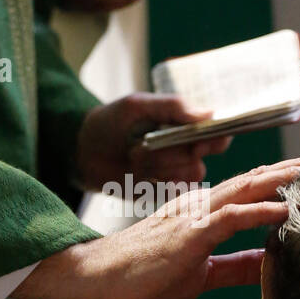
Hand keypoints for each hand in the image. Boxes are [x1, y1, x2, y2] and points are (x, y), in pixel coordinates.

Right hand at [12, 158, 299, 298]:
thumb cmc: (141, 274)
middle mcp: (201, 205)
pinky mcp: (188, 234)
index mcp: (202, 212)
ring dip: (284, 180)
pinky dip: (260, 211)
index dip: (281, 178)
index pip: (249, 188)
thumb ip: (236, 265)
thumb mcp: (201, 272)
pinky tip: (284, 209)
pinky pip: (230, 218)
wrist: (97, 276)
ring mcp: (194, 216)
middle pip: (254, 179)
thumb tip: (269, 263)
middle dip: (292, 170)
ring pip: (246, 189)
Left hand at [75, 93, 232, 189]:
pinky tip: (138, 175)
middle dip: (176, 154)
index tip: (196, 142)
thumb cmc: (110, 121)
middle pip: (202, 158)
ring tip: (133, 156)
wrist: (82, 151)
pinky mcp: (161, 191)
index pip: (218, 134)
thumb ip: (172, 106)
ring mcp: (174, 172)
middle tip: (148, 146)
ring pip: (188, 176)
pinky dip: (156, 183)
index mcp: (186, 126)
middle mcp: (186, 150)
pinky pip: (174, 192)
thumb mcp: (137, 105)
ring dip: (160, 166)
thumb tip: (208, 114)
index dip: (214, 139)